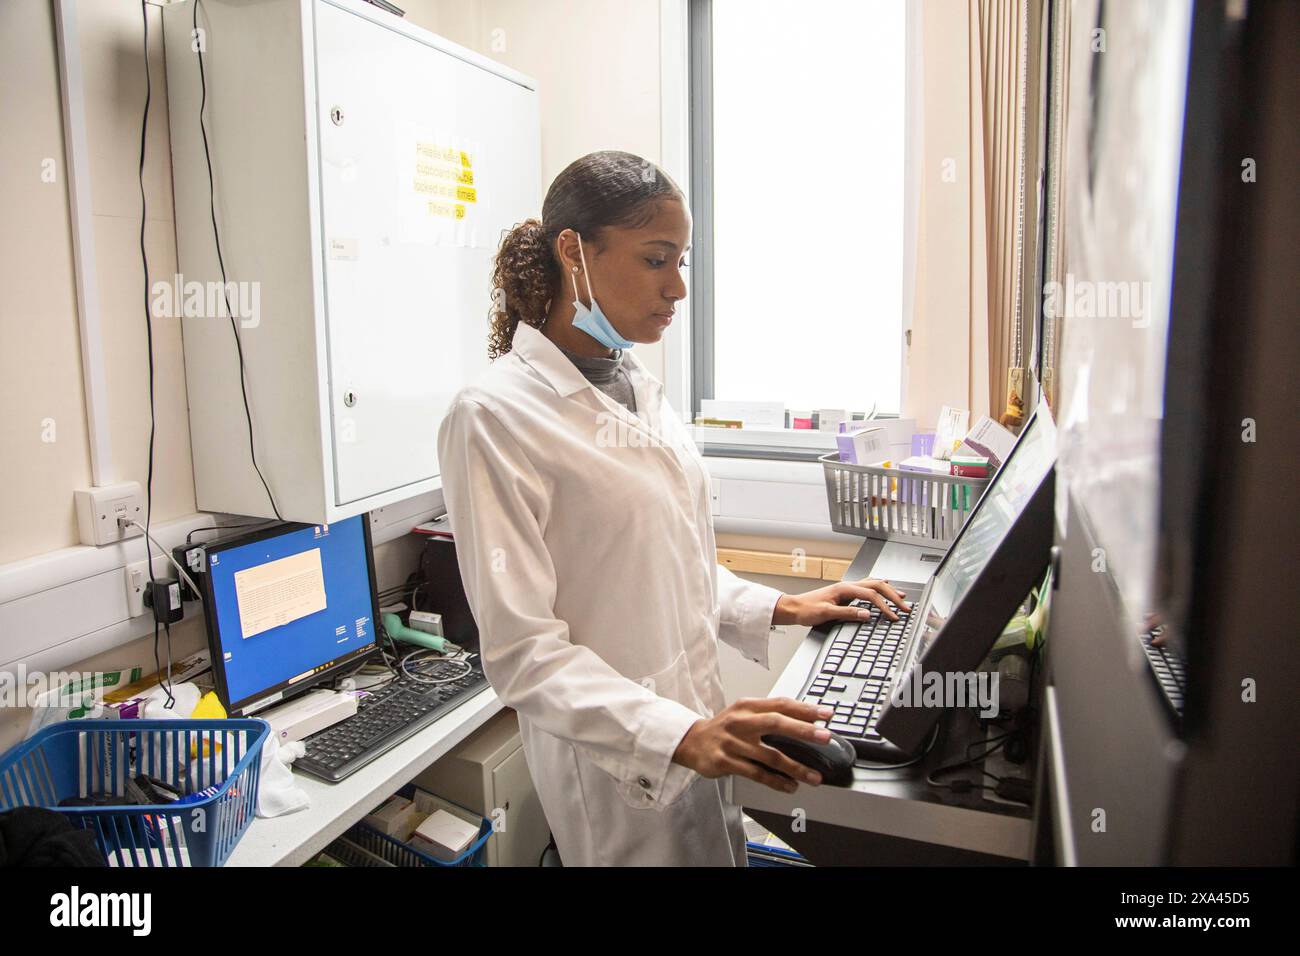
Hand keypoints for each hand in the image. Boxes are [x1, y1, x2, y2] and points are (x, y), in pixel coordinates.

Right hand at [672, 697, 835, 792]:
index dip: (805, 709)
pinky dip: (776, 782)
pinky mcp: (725, 762)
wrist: (691, 741)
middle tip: (825, 738)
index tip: (826, 714)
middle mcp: (740, 722)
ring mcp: (732, 743)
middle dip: (804, 731)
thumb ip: (769, 715)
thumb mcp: (743, 713)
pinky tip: (790, 786)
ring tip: (814, 777)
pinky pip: (756, 774)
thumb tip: (805, 722)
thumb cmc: (724, 728)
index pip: (781, 704)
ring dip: (796, 767)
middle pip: (776, 724)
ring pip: (770, 755)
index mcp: (747, 706)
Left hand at [771, 578, 910, 626]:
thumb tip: (867, 615)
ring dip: (888, 591)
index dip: (885, 606)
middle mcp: (847, 586)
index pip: (872, 596)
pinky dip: (878, 588)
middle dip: (893, 596)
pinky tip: (883, 589)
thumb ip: (848, 613)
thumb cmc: (807, 610)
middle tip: (905, 607)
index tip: (894, 616)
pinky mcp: (845, 593)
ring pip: (873, 584)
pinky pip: (867, 587)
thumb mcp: (827, 614)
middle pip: (877, 586)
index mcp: (845, 589)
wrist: (793, 608)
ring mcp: (846, 588)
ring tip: (901, 597)